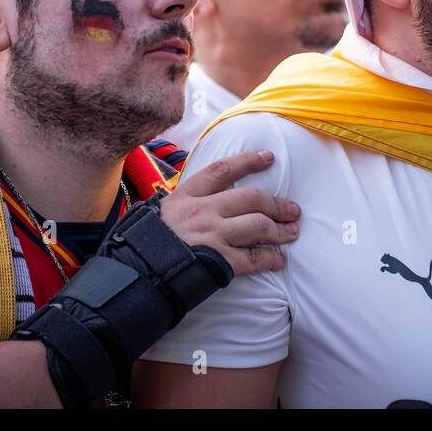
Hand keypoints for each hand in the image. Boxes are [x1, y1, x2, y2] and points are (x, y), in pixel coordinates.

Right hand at [160, 150, 299, 275]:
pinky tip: (278, 260)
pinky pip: (254, 257)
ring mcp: (212, 235)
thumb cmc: (147, 244)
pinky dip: (270, 258)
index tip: (268, 157)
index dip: (248, 161)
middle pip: (251, 198)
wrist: (138, 273)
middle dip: (277, 203)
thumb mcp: (160, 214)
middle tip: (293, 210)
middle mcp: (202, 211)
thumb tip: (203, 199)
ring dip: (280, 230)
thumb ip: (184, 204)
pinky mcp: (219, 260)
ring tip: (291, 233)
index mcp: (186, 196)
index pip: (222, 170)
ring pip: (258, 225)